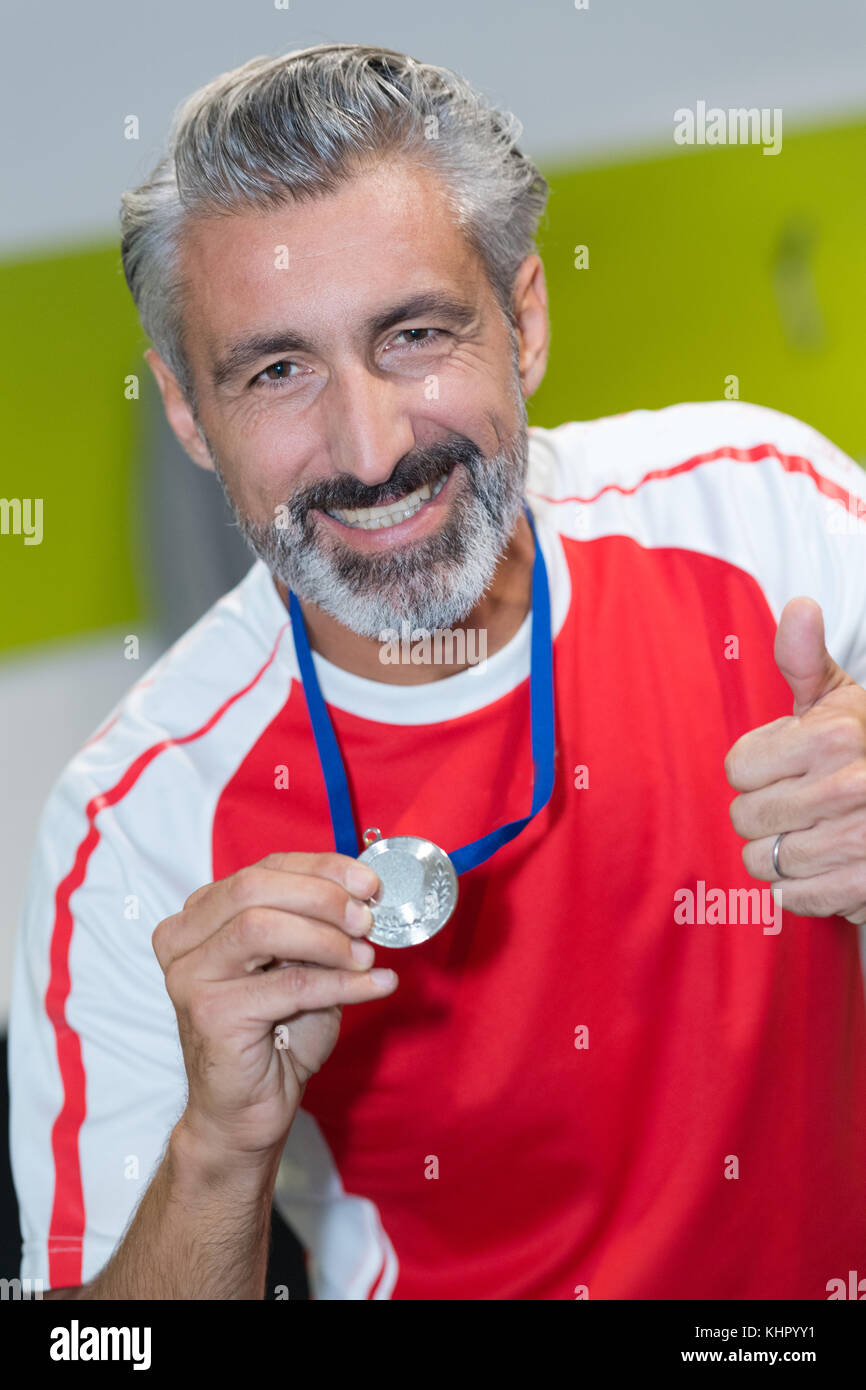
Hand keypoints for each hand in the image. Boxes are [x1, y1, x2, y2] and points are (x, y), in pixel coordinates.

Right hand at [152, 851, 394, 1160]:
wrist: (246, 1111)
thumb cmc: (274, 1034)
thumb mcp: (298, 964)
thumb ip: (317, 926)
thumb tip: (364, 895)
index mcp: (200, 915)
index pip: (263, 869)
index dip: (322, 869)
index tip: (369, 883)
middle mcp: (183, 940)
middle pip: (255, 888)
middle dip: (322, 896)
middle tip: (367, 919)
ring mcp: (189, 976)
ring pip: (262, 928)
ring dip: (327, 939)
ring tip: (366, 956)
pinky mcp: (209, 1014)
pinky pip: (286, 985)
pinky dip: (341, 983)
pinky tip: (375, 985)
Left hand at [724, 597, 865, 923]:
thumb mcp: (840, 697)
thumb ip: (804, 660)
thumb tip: (799, 607)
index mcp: (833, 735)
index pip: (737, 769)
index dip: (756, 769)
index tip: (788, 766)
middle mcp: (849, 785)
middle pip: (745, 817)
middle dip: (765, 813)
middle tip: (800, 802)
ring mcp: (859, 839)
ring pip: (764, 861)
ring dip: (782, 853)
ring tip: (815, 832)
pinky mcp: (865, 885)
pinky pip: (795, 898)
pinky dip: (803, 889)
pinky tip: (826, 865)